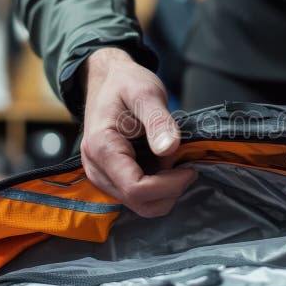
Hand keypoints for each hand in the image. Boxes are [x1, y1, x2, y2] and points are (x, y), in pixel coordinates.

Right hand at [80, 48, 195, 216]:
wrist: (109, 80)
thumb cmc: (126, 83)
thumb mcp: (145, 93)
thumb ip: (158, 121)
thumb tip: (169, 149)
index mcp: (101, 148)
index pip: (135, 188)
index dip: (169, 185)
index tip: (189, 168)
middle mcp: (96, 169)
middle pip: (139, 202)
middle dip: (170, 190)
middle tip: (186, 166)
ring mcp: (102, 176)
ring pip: (140, 204)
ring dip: (165, 190)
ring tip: (174, 162)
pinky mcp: (112, 178)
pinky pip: (139, 196)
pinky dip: (158, 187)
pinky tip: (166, 165)